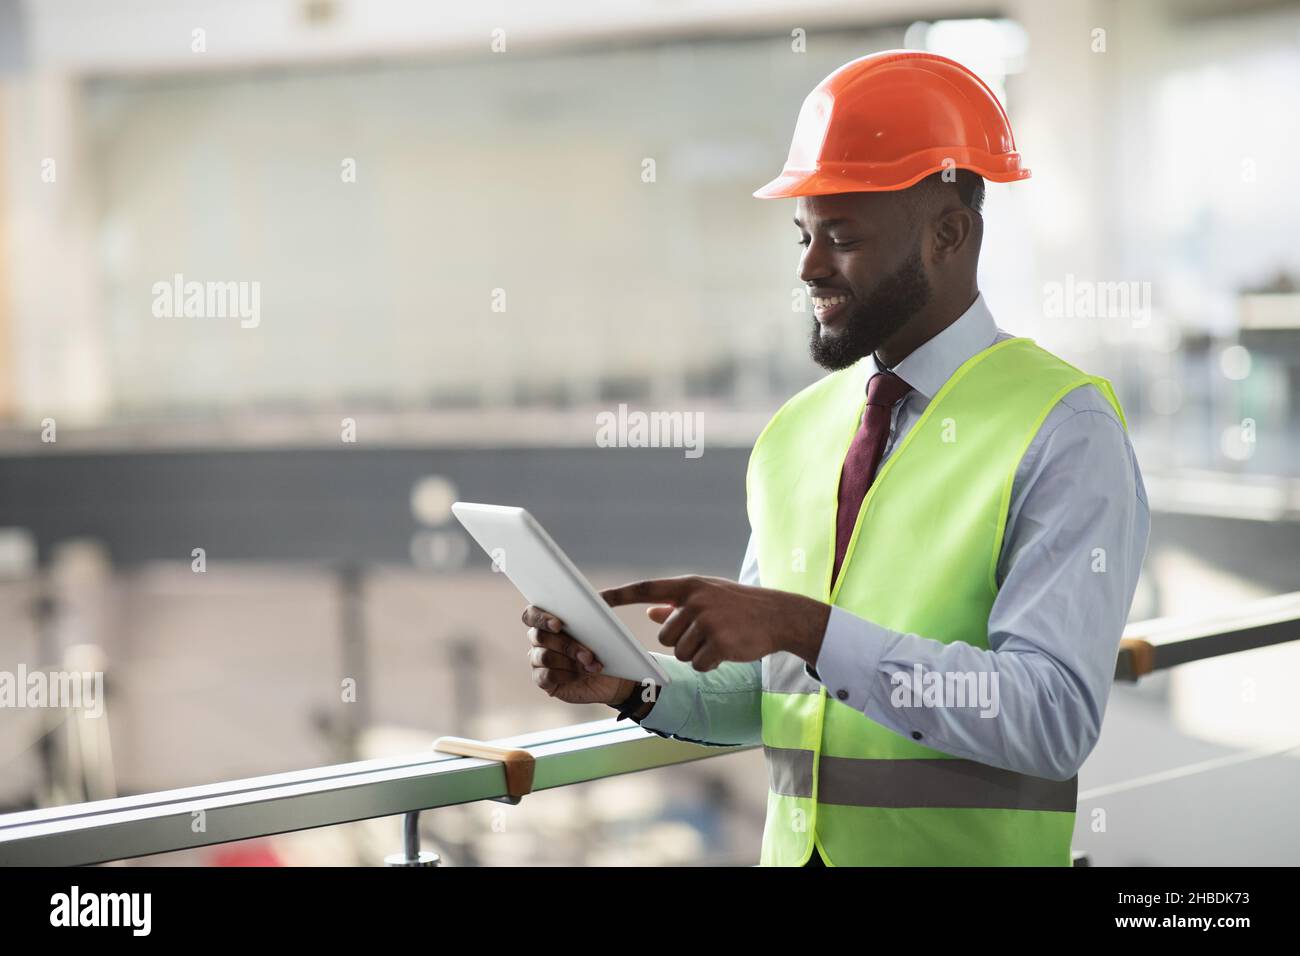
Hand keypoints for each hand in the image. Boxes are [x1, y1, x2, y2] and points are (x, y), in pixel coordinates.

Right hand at [521, 605, 636, 705]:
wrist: (611, 675)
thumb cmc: (603, 645)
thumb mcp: (606, 621)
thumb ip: (605, 603)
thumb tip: (609, 595)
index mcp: (547, 620)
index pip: (531, 614)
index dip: (540, 618)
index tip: (558, 624)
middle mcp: (538, 639)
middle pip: (540, 637)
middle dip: (567, 645)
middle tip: (588, 654)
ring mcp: (537, 660)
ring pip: (544, 657)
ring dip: (570, 661)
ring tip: (591, 664)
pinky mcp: (542, 680)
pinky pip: (546, 676)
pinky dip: (566, 675)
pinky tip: (581, 675)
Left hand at [601, 575, 830, 672]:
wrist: (779, 616)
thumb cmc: (739, 607)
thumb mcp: (709, 596)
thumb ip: (677, 605)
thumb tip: (650, 612)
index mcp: (689, 586)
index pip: (646, 588)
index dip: (620, 595)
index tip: (597, 599)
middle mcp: (695, 601)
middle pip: (665, 636)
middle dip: (683, 642)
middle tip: (707, 635)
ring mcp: (708, 621)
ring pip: (680, 653)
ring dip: (697, 655)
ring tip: (719, 641)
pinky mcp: (719, 643)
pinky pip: (698, 664)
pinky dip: (710, 664)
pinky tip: (727, 651)